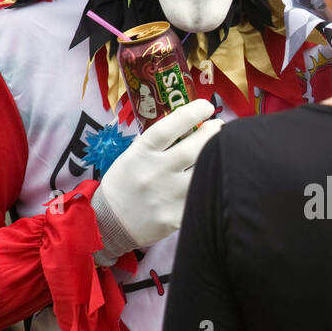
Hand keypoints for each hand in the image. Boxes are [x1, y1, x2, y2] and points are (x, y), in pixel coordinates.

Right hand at [91, 100, 221, 262]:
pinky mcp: (175, 218)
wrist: (109, 224)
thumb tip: (190, 123)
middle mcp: (154, 173)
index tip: (207, 106)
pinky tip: (215, 177)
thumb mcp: (131, 156)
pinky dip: (210, 185)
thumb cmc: (124, 184)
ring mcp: (166, 197)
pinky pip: (200, 198)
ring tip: (222, 150)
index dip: (191, 114)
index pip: (168, 128)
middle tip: (219, 127)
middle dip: (212, 134)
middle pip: (192, 149)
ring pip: (202, 173)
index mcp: (140, 154)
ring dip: (216, 159)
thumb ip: (156, 143)